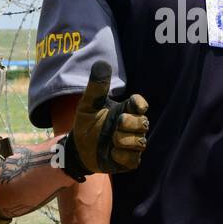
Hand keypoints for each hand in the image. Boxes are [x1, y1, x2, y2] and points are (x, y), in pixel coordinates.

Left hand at [62, 61, 149, 177]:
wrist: (78, 149)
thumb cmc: (86, 124)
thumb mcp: (87, 105)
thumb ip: (96, 86)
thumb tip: (102, 62)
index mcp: (126, 110)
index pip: (140, 104)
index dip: (139, 104)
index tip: (133, 105)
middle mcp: (133, 127)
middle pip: (143, 122)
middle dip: (130, 123)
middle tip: (117, 123)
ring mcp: (132, 144)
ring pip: (140, 142)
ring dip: (124, 140)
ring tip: (111, 140)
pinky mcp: (129, 160)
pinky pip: (133, 159)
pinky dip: (121, 156)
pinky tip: (111, 153)